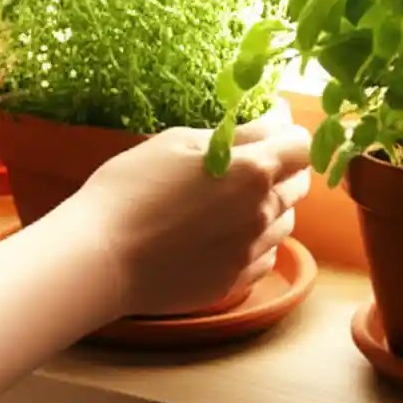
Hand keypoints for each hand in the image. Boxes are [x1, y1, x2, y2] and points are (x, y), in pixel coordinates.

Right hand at [53, 103, 310, 316]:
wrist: (102, 257)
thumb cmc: (131, 189)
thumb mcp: (179, 143)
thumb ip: (236, 133)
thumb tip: (272, 122)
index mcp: (253, 171)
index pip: (301, 143)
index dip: (286, 128)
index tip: (266, 121)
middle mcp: (263, 212)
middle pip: (299, 182)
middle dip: (282, 164)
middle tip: (247, 157)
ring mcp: (251, 251)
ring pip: (285, 221)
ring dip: (270, 204)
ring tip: (231, 198)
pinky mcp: (235, 280)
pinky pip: (266, 255)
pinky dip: (256, 240)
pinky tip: (224, 232)